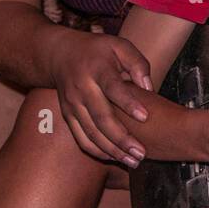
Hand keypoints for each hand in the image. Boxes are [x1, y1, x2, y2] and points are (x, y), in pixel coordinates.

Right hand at [40, 28, 153, 166]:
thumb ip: (137, 63)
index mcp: (97, 69)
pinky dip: (97, 151)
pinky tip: (114, 158)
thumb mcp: (120, 45)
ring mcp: (72, 104)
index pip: (113, 88)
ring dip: (112, 150)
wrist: (59, 54)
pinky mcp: (68, 115)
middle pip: (102, 118)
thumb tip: (149, 88)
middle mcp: (82, 89)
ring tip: (133, 162)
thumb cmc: (98, 50)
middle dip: (122, 138)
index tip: (145, 117)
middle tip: (142, 153)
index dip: (128, 103)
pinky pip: (81, 138)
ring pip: (91, 133)